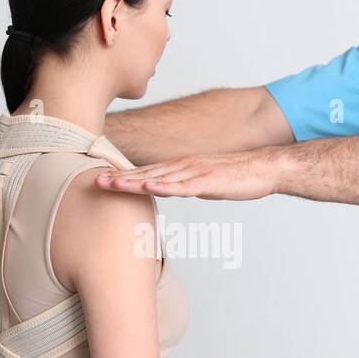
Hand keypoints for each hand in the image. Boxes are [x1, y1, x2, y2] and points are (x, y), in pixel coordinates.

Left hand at [93, 148, 286, 200]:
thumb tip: (168, 191)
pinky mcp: (210, 181)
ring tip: (111, 185)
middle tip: (93, 182)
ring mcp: (196, 172)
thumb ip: (184, 185)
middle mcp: (184, 166)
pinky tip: (148, 187)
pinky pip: (184, 186)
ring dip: (134, 182)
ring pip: (159, 178)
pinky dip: (165, 186)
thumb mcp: (204, 182)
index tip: (100, 180)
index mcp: (181, 167)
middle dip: (119, 179)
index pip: (147, 173)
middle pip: (146, 173)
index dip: (123, 177)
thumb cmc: (237, 177)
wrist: (265, 168)